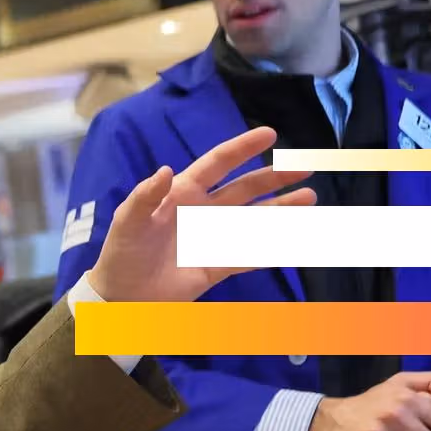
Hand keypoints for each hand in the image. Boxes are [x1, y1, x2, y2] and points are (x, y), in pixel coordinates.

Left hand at [88, 125, 315, 302]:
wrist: (121, 296)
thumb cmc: (121, 254)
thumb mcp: (126, 222)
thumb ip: (144, 196)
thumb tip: (165, 170)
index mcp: (181, 193)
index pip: (217, 164)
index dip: (242, 148)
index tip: (270, 134)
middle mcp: (202, 211)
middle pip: (244, 189)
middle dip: (273, 178)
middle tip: (304, 166)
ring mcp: (211, 238)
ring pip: (253, 220)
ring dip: (281, 210)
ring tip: (309, 198)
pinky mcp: (216, 266)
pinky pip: (248, 255)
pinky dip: (271, 248)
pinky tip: (295, 239)